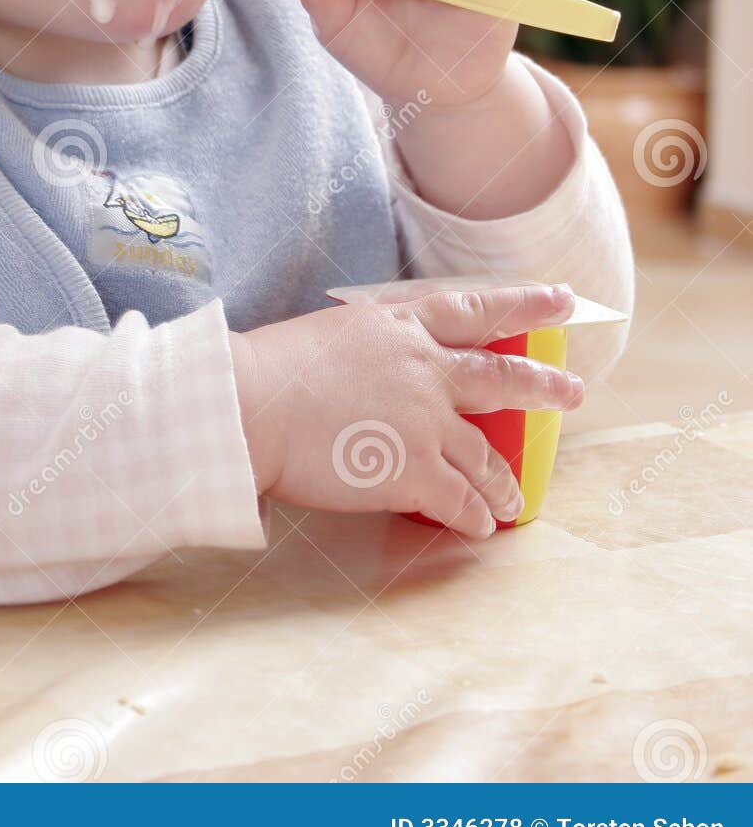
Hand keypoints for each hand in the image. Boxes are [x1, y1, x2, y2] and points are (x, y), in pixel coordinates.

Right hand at [229, 282, 582, 538]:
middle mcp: (425, 370)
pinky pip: (458, 500)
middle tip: (575, 391)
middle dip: (543, 385)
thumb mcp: (332, 331)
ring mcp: (424, 422)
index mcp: (401, 328)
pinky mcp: (412, 472)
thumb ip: (370, 343)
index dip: (523, 302)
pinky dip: (473, 516)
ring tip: (515, 498)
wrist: (251, 404)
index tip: (562, 298)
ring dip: (503, 479)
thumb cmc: (271, 368)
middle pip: (500, 376)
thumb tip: (378, 362)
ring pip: (483, 454)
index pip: (474, 310)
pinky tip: (481, 527)